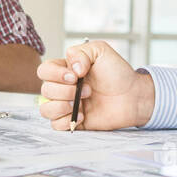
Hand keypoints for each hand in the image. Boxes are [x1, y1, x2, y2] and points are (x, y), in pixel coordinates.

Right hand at [35, 40, 154, 130]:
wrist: (133, 96)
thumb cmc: (118, 73)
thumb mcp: (100, 51)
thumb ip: (81, 52)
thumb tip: (71, 69)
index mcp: (65, 70)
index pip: (44, 70)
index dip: (55, 74)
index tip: (75, 76)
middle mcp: (63, 88)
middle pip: (46, 91)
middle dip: (66, 92)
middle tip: (88, 91)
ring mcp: (67, 105)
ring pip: (45, 109)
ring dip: (62, 107)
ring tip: (81, 105)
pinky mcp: (73, 121)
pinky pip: (55, 125)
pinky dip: (67, 121)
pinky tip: (83, 116)